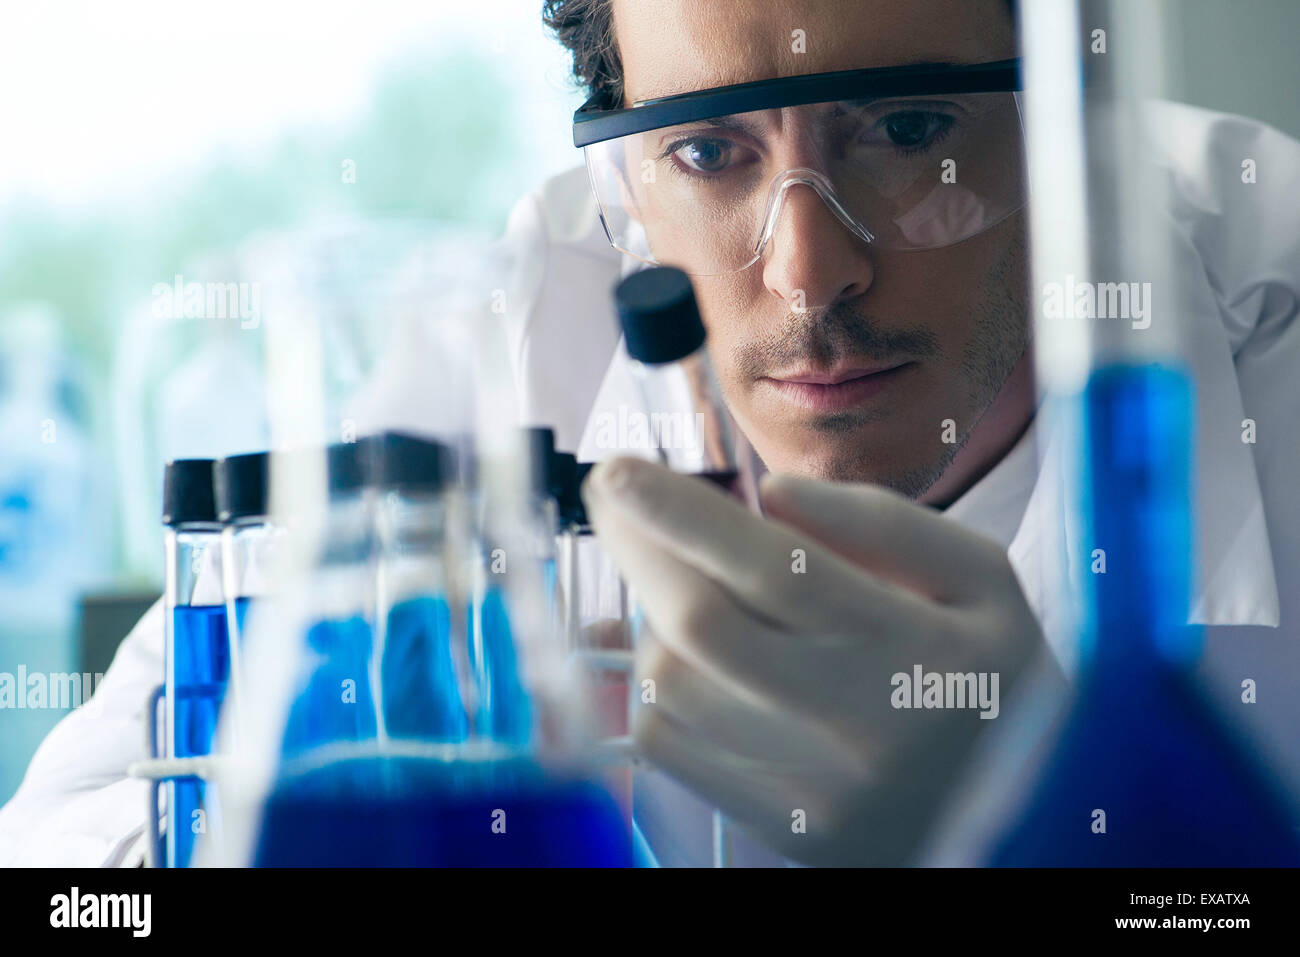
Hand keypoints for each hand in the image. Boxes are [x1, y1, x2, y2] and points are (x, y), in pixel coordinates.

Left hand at [581, 456, 1049, 864]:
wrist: (1031, 813)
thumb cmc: (997, 674)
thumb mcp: (982, 577)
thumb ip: (885, 524)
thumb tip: (773, 493)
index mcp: (918, 649)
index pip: (776, 571)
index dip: (683, 515)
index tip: (617, 471)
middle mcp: (859, 725)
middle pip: (704, 626)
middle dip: (639, 546)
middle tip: (615, 497)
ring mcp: (812, 788)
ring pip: (675, 688)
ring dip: (649, 613)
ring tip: (677, 576)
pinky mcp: (780, 828)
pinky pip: (670, 747)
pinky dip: (650, 681)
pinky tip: (677, 645)